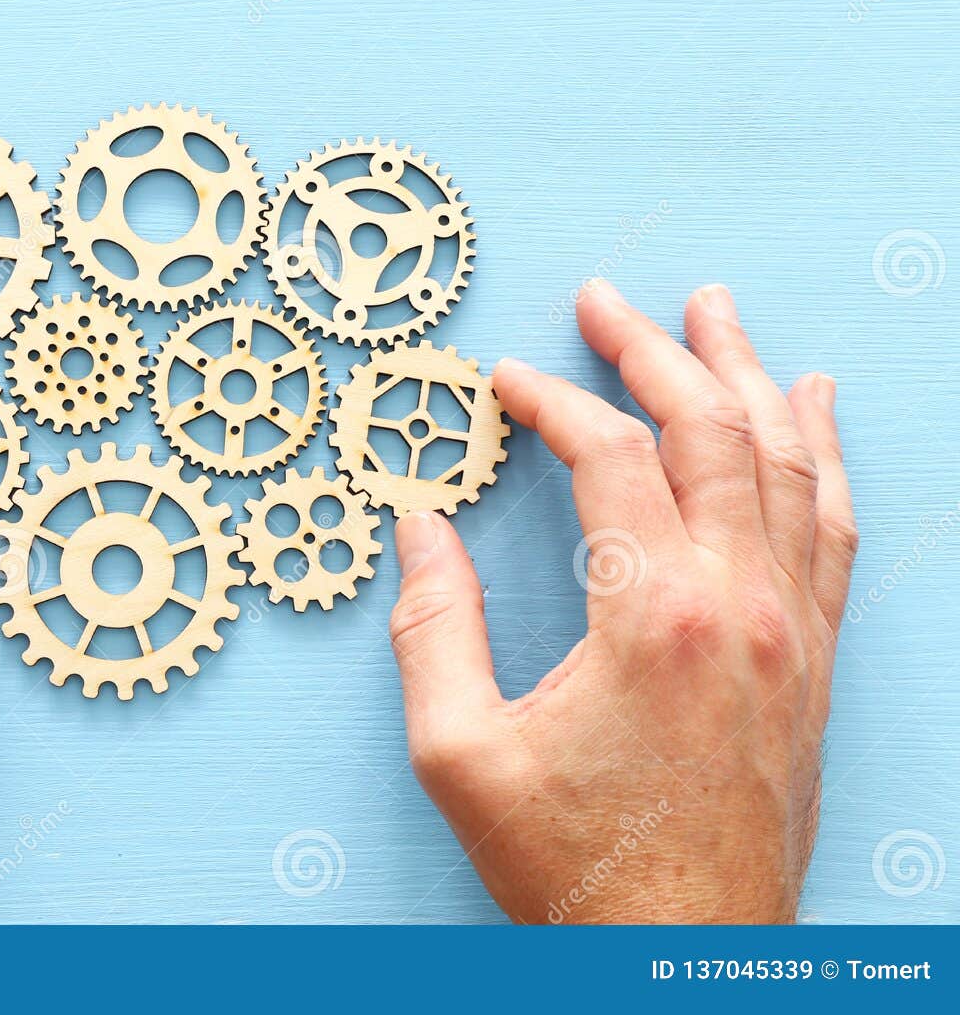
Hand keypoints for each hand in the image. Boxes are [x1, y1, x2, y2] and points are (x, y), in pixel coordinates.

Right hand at [388, 281, 856, 922]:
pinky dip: (822, 454)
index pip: (612, 456)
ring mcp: (793, 630)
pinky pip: (833, 526)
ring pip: (786, 463)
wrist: (681, 959)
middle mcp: (743, 606)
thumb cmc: (575, 866)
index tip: (505, 380)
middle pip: (711, 430)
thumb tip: (416, 528)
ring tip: (714, 310)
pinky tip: (813, 409)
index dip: (554, 400)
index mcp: (656, 617)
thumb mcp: (462, 753)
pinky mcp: (814, 659)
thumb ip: (432, 628)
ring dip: (747, 374)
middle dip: (655, 349)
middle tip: (606, 300)